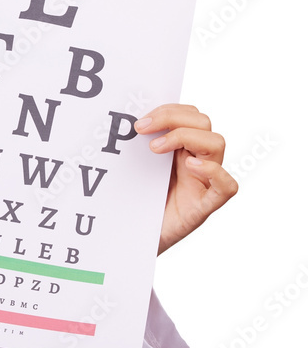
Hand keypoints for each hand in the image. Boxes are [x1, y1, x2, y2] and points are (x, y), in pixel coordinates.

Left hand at [135, 104, 237, 254]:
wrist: (133, 237)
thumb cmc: (135, 200)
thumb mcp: (134, 167)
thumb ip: (135, 145)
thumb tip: (120, 120)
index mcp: (180, 148)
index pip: (189, 114)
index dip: (168, 110)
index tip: (139, 120)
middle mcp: (196, 161)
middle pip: (203, 123)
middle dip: (172, 119)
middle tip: (140, 129)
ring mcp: (202, 182)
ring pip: (217, 144)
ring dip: (186, 137)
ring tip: (155, 149)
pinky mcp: (203, 206)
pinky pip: (226, 187)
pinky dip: (213, 172)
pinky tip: (191, 166)